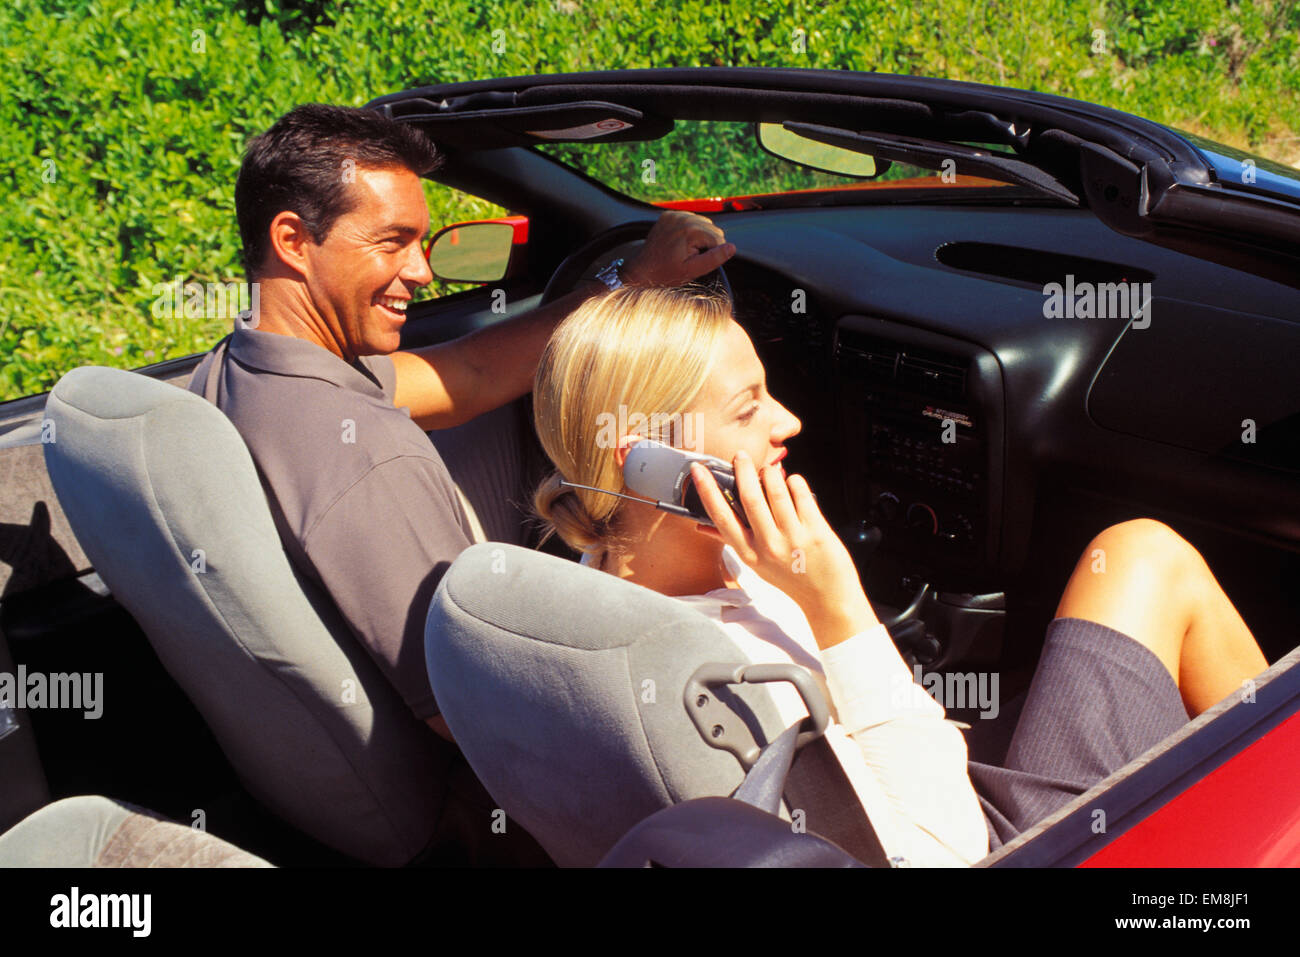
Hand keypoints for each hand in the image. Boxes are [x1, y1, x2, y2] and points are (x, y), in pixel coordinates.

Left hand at [622, 210, 735, 285]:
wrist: (642, 269)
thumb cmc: (666, 273)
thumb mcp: (692, 271)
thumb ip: (714, 259)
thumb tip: (731, 248)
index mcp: (690, 230)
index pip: (719, 238)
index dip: (712, 253)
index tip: (696, 261)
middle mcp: (682, 218)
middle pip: (713, 229)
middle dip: (706, 244)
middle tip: (690, 257)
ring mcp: (674, 214)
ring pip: (703, 223)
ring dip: (700, 236)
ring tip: (685, 250)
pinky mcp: (669, 215)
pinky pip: (690, 220)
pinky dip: (690, 230)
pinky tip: (681, 242)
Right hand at [691, 451, 878, 648]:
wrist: (827, 598)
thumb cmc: (791, 578)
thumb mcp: (757, 564)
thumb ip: (732, 542)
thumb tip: (702, 527)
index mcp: (749, 554)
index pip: (721, 518)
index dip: (707, 491)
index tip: (698, 471)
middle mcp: (769, 546)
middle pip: (750, 499)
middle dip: (742, 470)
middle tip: (741, 455)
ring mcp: (794, 538)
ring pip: (777, 492)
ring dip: (771, 474)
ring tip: (769, 470)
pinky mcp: (817, 531)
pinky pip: (802, 495)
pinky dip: (795, 482)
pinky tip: (793, 482)